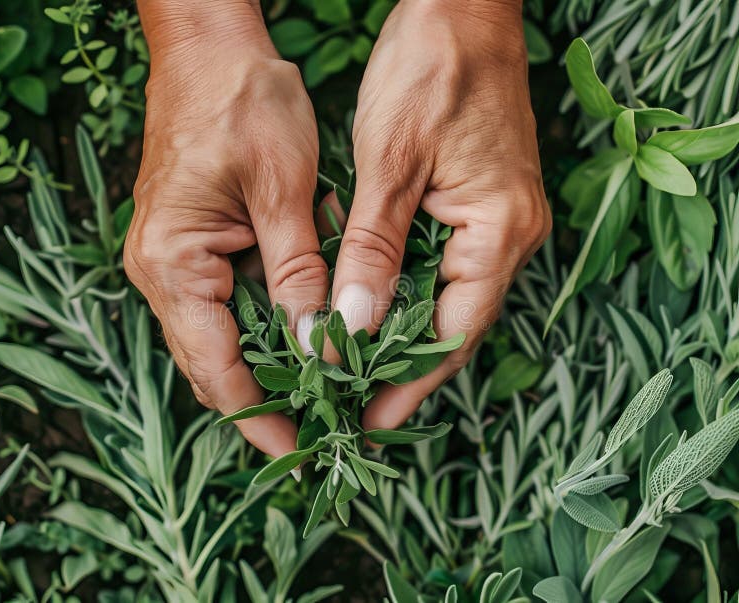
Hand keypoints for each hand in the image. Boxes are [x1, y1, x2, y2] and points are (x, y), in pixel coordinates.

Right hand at [125, 1, 327, 456]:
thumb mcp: (283, 191)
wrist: (210, 47)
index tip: (303, 447)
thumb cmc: (242, 102)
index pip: (216, 369)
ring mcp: (174, 260)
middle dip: (268, 397)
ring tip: (326, 386)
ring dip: (272, 361)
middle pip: (214, 363)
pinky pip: (229, 302)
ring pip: (224, 336)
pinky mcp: (193, 245)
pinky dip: (269, 320)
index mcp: (174, 264)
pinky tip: (311, 326)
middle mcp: (162, 272)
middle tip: (327, 421)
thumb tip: (316, 345)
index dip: (260, 415)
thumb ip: (297, 274)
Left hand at [331, 0, 551, 429]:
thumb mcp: (391, 163)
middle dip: (398, 366)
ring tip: (348, 369)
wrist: (463, 7)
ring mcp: (497, 221)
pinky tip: (363, 305)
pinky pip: (440, 264)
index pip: (452, 335)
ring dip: (397, 330)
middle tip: (347, 403)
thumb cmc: (432, 68)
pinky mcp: (477, 204)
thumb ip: (374, 249)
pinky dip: (401, 288)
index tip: (367, 421)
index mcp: (499, 232)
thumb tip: (354, 326)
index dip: (408, 383)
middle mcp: (508, 236)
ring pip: (442, 297)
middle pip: (451, 324)